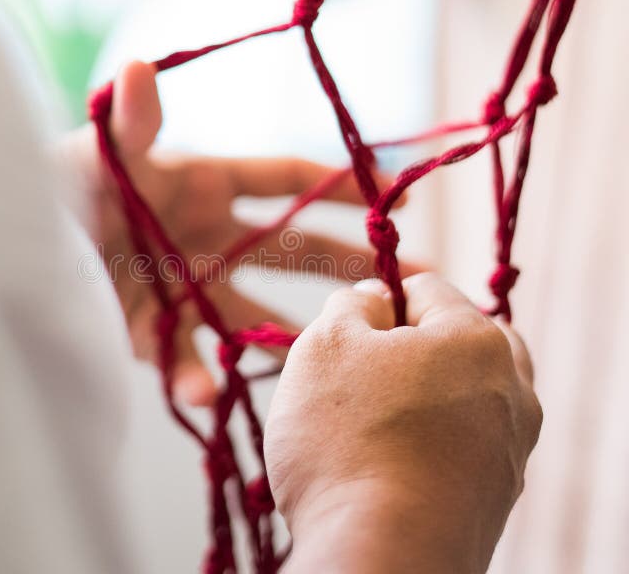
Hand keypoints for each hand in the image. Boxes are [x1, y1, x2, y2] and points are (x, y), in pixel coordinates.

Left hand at [58, 61, 417, 405]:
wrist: (5, 245)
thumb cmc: (55, 185)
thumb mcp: (95, 154)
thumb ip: (127, 123)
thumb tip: (138, 65)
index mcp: (203, 184)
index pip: (283, 182)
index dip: (337, 188)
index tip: (395, 197)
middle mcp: (207, 237)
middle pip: (292, 252)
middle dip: (348, 265)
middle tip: (409, 284)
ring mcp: (185, 287)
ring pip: (252, 314)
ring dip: (289, 336)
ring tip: (334, 357)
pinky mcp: (152, 331)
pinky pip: (185, 357)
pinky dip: (195, 376)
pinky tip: (203, 391)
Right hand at [264, 273, 541, 572]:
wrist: (382, 559)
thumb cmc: (346, 442)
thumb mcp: (326, 345)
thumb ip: (352, 304)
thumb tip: (373, 297)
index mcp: (474, 339)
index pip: (426, 289)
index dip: (378, 299)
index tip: (348, 329)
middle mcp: (510, 389)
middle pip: (458, 341)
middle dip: (410, 346)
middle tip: (362, 373)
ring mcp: (510, 446)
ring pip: (464, 393)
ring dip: (422, 394)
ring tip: (371, 420)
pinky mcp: (498, 494)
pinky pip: (464, 442)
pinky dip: (431, 439)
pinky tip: (389, 460)